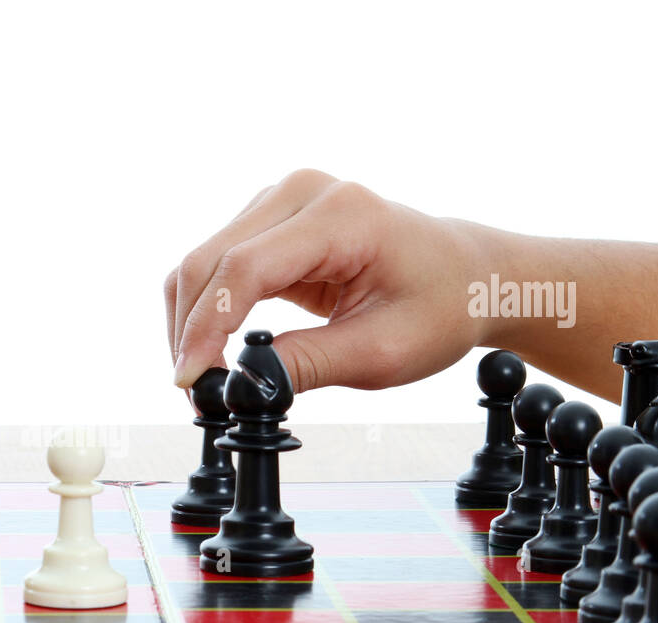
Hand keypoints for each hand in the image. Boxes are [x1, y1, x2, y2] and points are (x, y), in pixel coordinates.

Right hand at [165, 169, 491, 392]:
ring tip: (206, 378)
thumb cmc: (441, 305)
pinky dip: (206, 311)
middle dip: (189, 332)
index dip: (207, 328)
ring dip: (191, 323)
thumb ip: (306, 366)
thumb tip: (239, 386)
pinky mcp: (269, 220)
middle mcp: (302, 193)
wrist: (468, 277)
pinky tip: (215, 351)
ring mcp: (281, 201)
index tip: (190, 382)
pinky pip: (216, 265)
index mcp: (340, 214)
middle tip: (196, 394)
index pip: (245, 268)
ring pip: (201, 263)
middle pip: (208, 261)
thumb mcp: (381, 352)